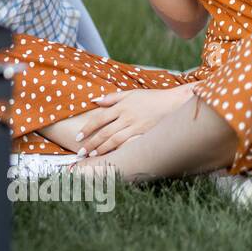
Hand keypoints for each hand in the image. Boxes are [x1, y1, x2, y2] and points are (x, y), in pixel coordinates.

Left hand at [73, 86, 191, 157]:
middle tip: (81, 152)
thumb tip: (94, 100)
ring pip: (115, 140)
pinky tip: (112, 157)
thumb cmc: (151, 98)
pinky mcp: (145, 134)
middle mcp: (127, 117)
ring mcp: (136, 127)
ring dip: (102, 149)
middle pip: (105, 132)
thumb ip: (112, 97)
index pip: (99, 119)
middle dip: (91, 143)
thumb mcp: (130, 93)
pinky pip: (129, 144)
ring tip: (92, 156)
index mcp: (121, 106)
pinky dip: (119, 151)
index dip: (87, 129)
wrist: (173, 102)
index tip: (77, 137)